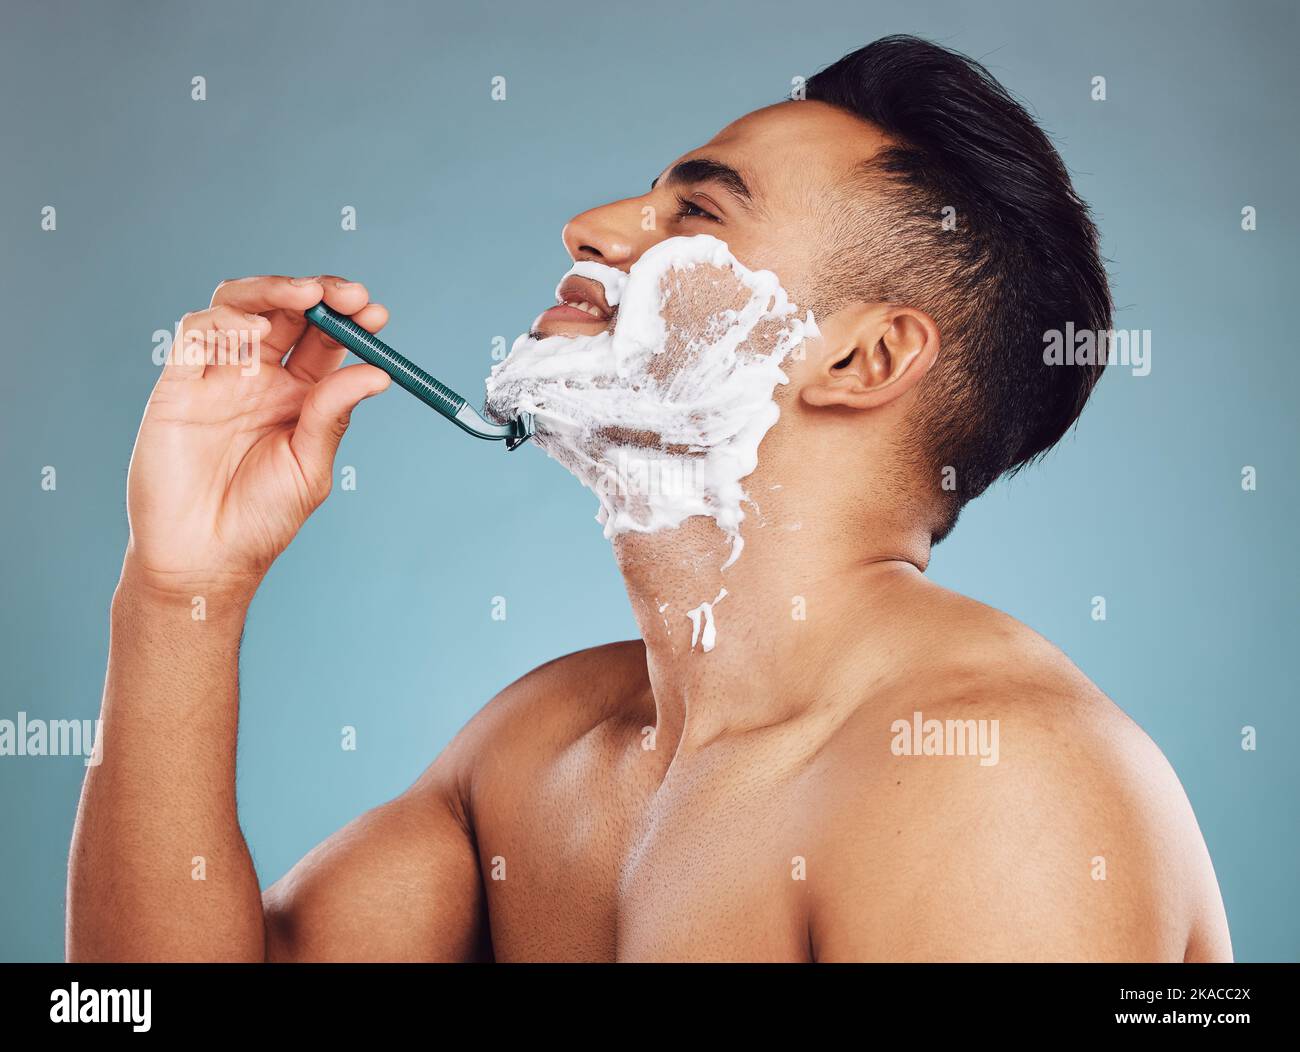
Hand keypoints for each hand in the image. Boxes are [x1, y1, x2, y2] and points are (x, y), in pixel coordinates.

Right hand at [123, 275, 390, 599]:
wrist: (202, 557)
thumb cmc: (260, 519)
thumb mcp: (309, 466)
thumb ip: (332, 416)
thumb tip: (377, 373)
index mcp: (299, 395)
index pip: (326, 340)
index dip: (350, 319)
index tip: (376, 313)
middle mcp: (259, 378)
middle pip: (287, 310)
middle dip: (319, 292)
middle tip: (348, 295)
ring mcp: (219, 377)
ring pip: (240, 306)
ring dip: (274, 290)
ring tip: (306, 295)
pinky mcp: (178, 384)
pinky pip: (195, 334)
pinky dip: (224, 320)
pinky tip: (254, 332)